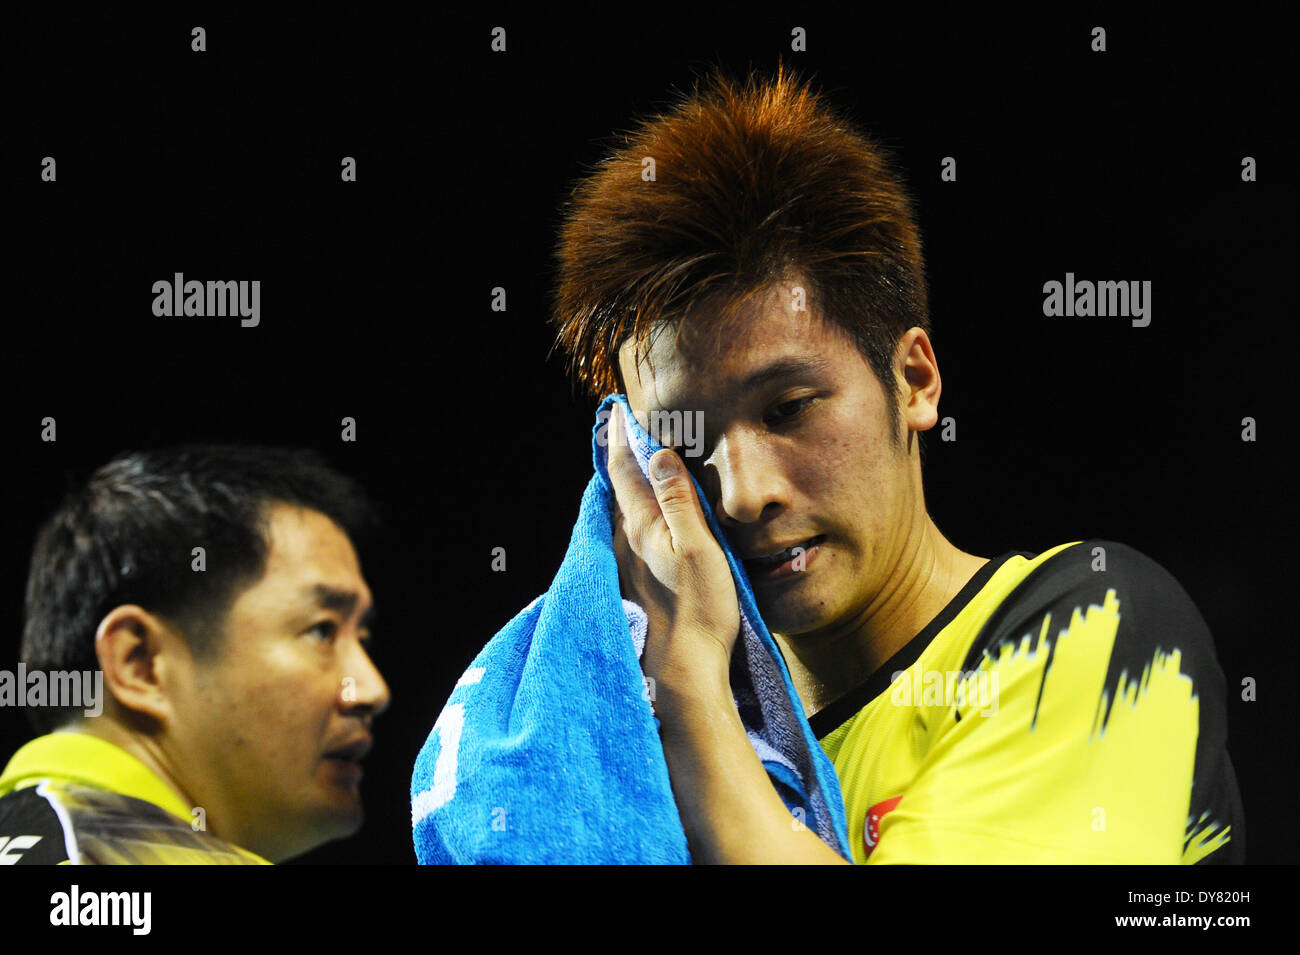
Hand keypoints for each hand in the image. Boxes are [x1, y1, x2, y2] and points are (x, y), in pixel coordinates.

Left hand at [607, 403, 739, 693]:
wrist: (680, 675)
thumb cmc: (697, 612)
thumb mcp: (698, 549)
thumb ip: (678, 501)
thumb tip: (659, 455)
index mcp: (640, 527)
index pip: (623, 469)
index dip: (621, 437)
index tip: (617, 409)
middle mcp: (623, 543)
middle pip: (616, 488)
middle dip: (617, 456)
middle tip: (618, 428)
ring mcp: (623, 567)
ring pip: (618, 514)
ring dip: (622, 486)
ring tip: (628, 467)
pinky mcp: (630, 588)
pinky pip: (624, 537)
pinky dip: (628, 514)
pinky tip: (636, 523)